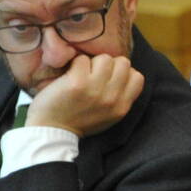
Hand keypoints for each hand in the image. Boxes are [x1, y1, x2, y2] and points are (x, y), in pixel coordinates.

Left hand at [26, 54, 144, 137]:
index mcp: (122, 107)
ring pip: (104, 58)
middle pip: (123, 62)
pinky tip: (70, 76)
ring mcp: (95, 90)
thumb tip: (127, 72)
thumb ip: (121, 97)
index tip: (110, 78)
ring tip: (83, 75)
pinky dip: (75, 64)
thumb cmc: (79, 121)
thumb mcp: (109, 116)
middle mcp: (112, 98)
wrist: (52, 132)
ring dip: (92, 63)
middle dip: (108, 65)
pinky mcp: (77, 83)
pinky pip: (82, 59)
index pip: (137, 77)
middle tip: (95, 75)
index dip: (124, 73)